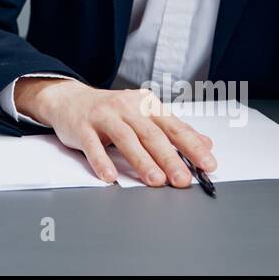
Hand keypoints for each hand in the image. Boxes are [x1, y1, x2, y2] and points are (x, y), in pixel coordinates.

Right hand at [14, 79, 215, 186]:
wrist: (70, 99)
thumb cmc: (112, 111)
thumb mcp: (145, 115)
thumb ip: (174, 130)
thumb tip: (206, 144)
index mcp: (146, 105)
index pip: (174, 127)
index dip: (192, 146)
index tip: (207, 165)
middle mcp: (126, 107)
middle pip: (151, 134)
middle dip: (169, 158)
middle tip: (182, 179)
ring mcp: (103, 116)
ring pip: (125, 139)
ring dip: (142, 161)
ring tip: (155, 181)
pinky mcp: (82, 127)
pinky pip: (93, 145)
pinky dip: (101, 161)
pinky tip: (110, 176)